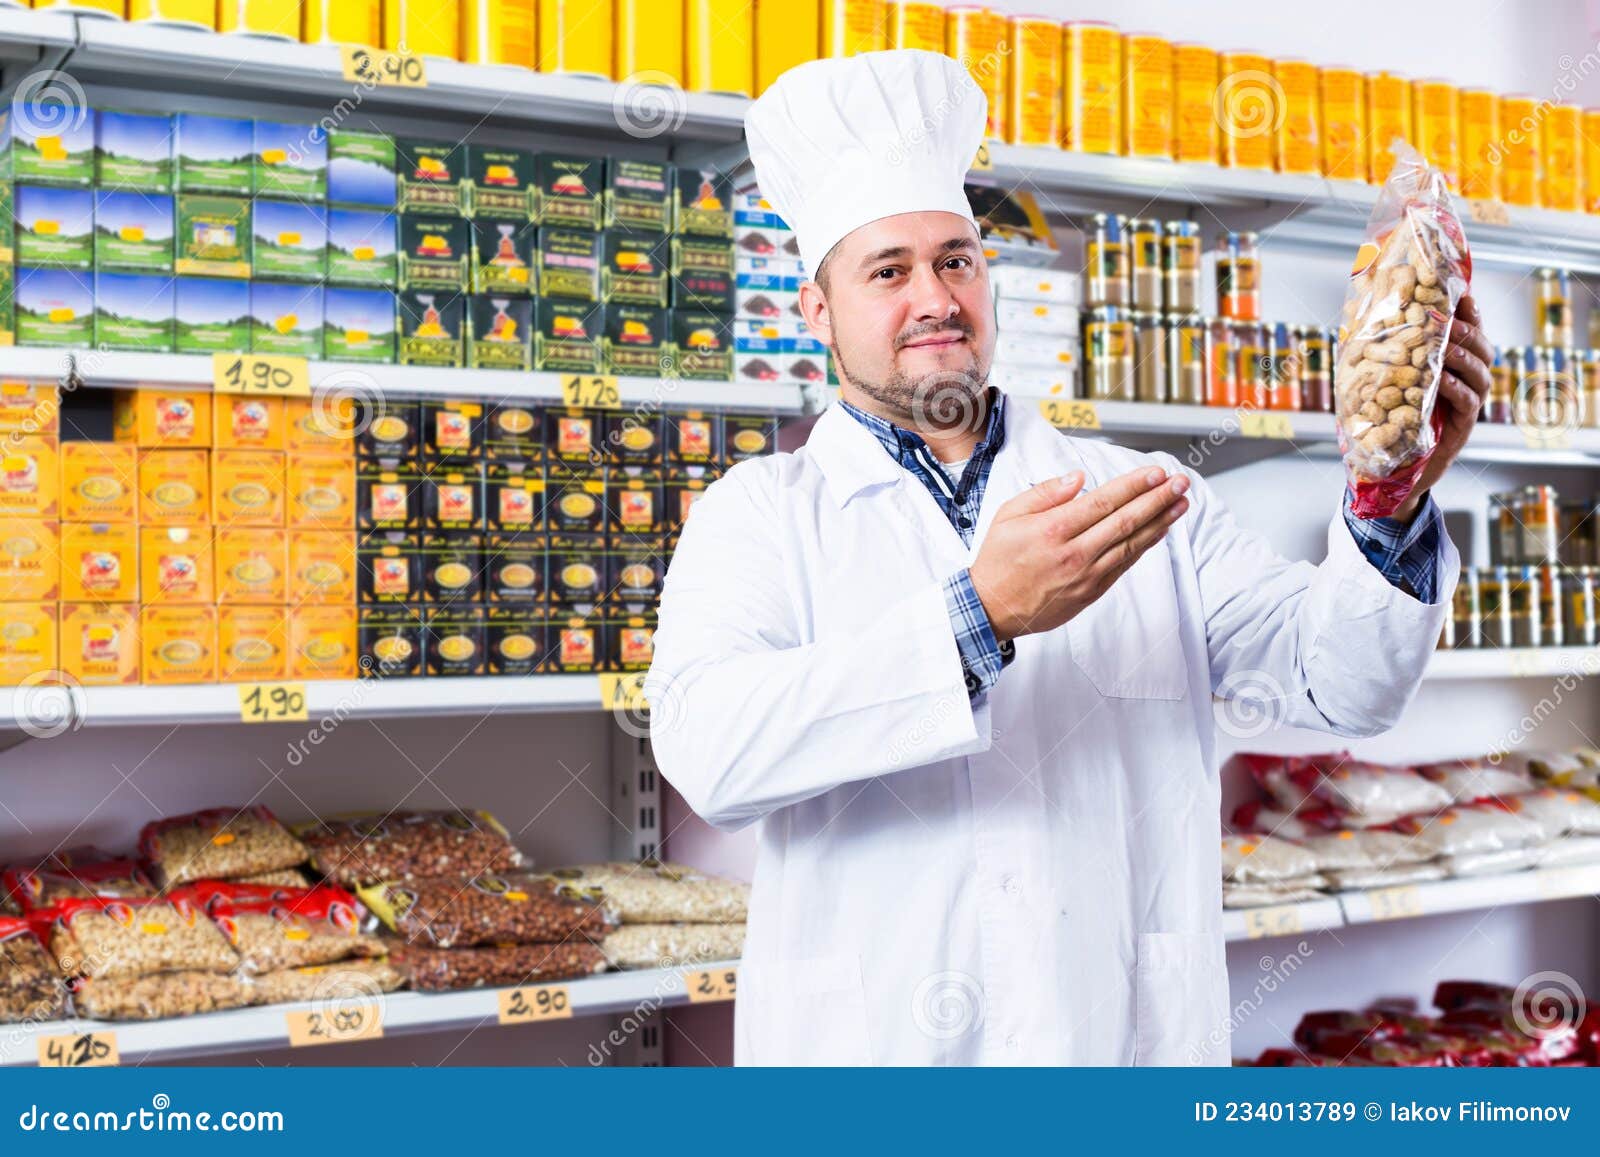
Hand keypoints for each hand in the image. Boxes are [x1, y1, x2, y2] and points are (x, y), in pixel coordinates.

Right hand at [969, 466, 1190, 642]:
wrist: (992, 609)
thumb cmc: (999, 560)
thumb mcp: (1008, 516)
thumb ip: (1044, 494)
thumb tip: (1078, 478)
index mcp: (1053, 530)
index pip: (1104, 501)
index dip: (1134, 485)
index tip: (1156, 472)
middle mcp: (1074, 553)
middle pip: (1126, 521)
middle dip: (1158, 498)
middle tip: (1180, 482)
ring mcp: (1086, 575)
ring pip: (1132, 544)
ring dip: (1160, 521)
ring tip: (1181, 503)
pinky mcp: (1091, 592)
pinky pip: (1124, 565)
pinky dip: (1145, 546)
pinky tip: (1159, 531)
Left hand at [1390, 293, 1491, 521]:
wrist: (1388, 467)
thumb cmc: (1385, 418)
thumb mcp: (1381, 379)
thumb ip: (1381, 352)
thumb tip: (1358, 317)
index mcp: (1451, 365)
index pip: (1468, 334)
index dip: (1470, 315)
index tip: (1464, 296)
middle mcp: (1464, 381)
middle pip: (1482, 349)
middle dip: (1469, 332)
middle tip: (1452, 322)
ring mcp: (1467, 404)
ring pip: (1479, 373)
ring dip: (1464, 357)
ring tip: (1448, 348)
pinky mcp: (1462, 427)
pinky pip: (1468, 403)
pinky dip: (1457, 389)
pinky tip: (1444, 380)